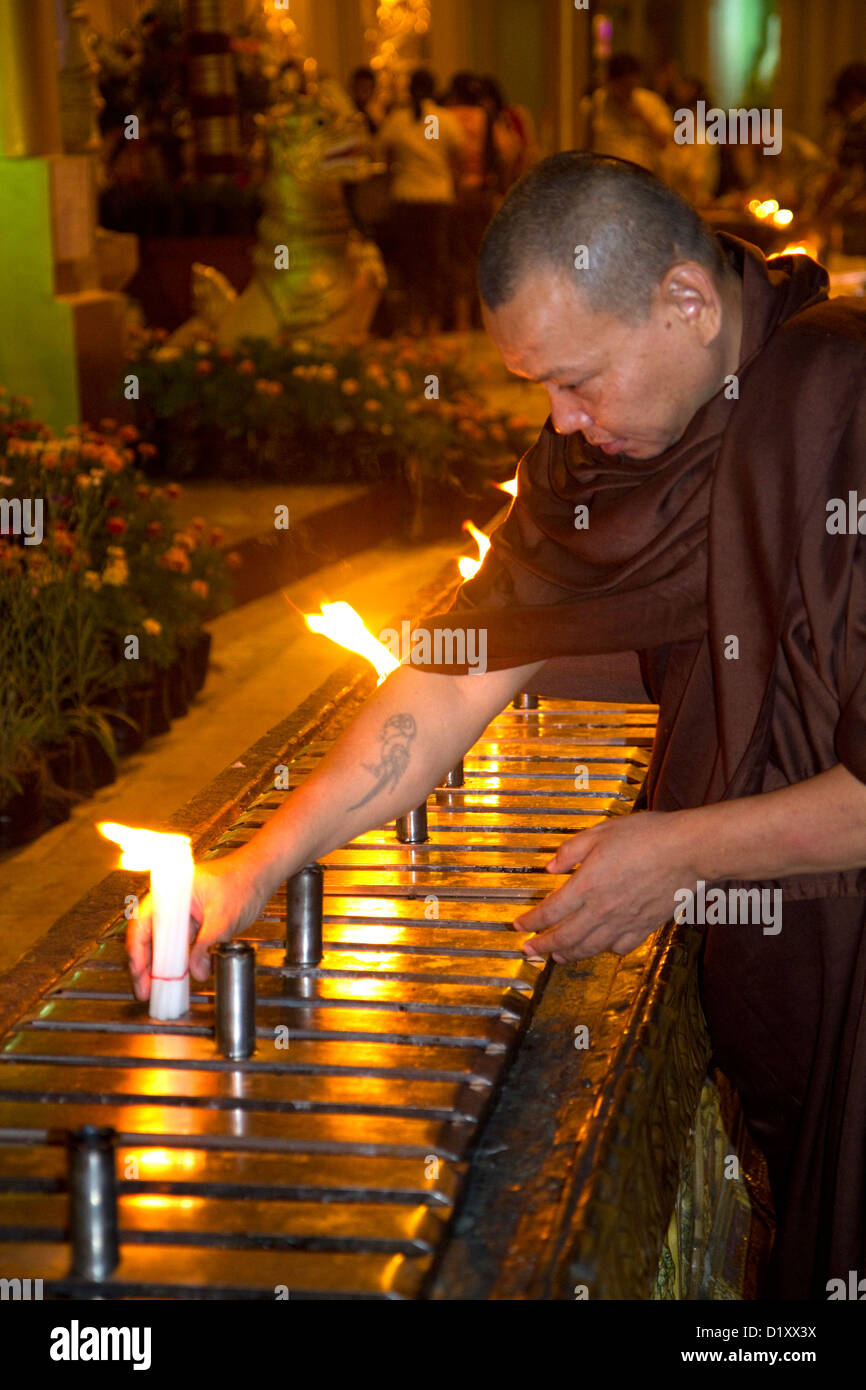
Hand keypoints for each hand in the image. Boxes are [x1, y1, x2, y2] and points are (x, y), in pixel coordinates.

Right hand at [126, 852, 267, 1000]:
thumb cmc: (242, 880)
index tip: (140, 974)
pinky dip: (178, 961)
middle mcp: (171, 903)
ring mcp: (182, 913)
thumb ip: (207, 945)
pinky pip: (180, 944)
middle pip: (150, 937)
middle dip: (145, 966)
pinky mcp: (193, 922)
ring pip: (164, 943)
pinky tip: (177, 978)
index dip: (138, 952)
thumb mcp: (223, 917)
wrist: (260, 874)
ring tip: (157, 989)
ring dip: (161, 966)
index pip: (143, 924)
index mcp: (170, 893)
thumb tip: (196, 971)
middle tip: (145, 990)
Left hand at [513, 811, 693, 962]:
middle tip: (528, 950)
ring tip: (556, 957)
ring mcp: (624, 921)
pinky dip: (605, 951)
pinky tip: (600, 948)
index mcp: (586, 886)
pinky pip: (620, 947)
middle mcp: (602, 909)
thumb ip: (571, 851)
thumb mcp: (600, 832)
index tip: (518, 926)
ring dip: (568, 954)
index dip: (530, 922)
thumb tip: (550, 867)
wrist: (687, 850)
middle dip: (541, 946)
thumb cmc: (646, 836)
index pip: (550, 912)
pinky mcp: (645, 926)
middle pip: (564, 937)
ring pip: (589, 948)